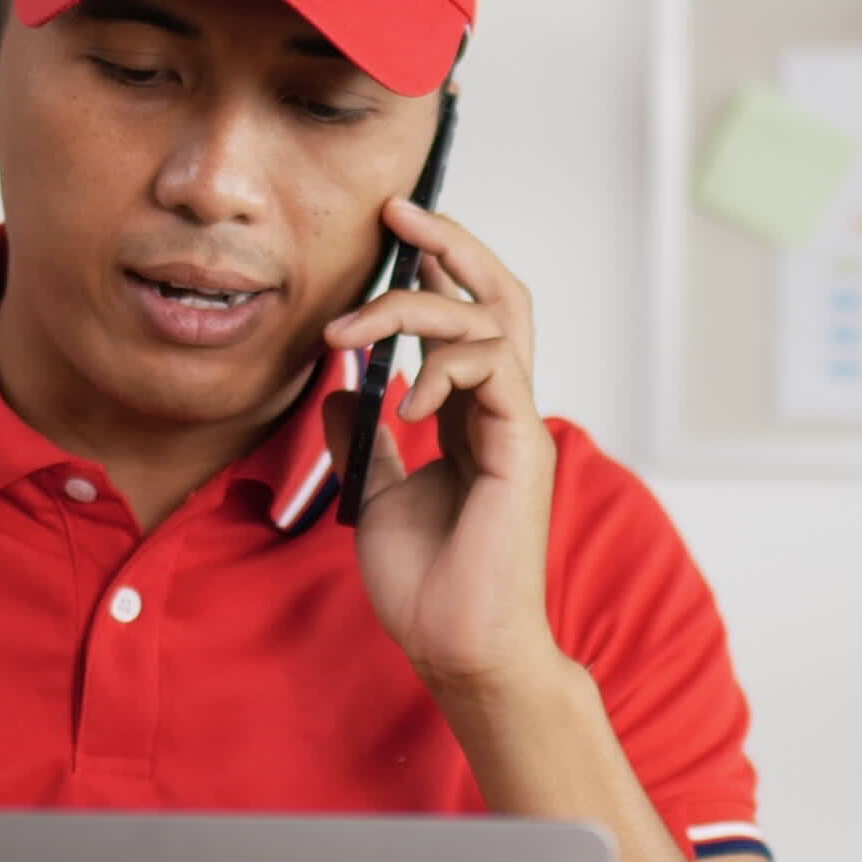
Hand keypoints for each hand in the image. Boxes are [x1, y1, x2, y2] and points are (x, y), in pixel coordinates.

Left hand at [320, 197, 569, 703]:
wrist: (459, 649)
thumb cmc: (430, 586)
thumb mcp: (377, 493)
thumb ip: (366, 437)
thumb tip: (340, 387)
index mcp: (475, 416)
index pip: (467, 317)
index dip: (436, 268)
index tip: (390, 231)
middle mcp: (504, 411)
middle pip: (500, 296)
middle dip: (452, 244)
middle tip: (398, 212)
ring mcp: (517, 426)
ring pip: (492, 320)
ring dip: (415, 309)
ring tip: (351, 334)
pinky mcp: (520, 448)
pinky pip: (493, 369)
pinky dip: (442, 367)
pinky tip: (402, 400)